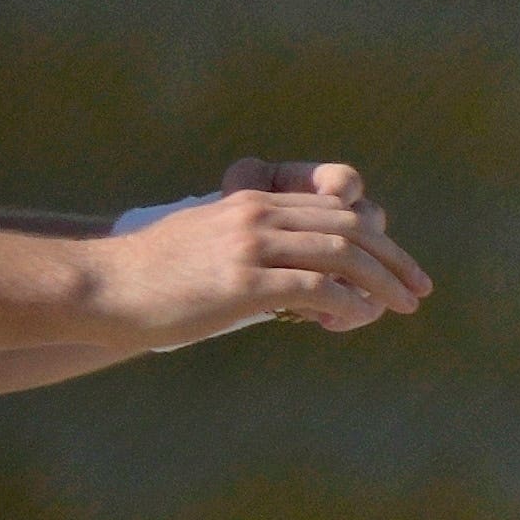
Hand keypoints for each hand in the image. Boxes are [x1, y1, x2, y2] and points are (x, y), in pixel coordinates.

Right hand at [84, 177, 430, 347]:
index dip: (376, 239)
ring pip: (341, 253)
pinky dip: (346, 302)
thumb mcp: (208, 245)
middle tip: (418, 289)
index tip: (399, 267)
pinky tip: (357, 318)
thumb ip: (252, 248)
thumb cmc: (152, 276)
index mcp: (252, 201)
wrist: (101, 285)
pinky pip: (314, 286)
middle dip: (392, 259)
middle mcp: (256, 214)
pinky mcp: (241, 281)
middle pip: (349, 227)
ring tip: (402, 306)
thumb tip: (291, 278)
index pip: (335, 209)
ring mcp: (249, 245)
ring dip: (381, 282)